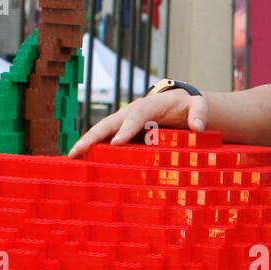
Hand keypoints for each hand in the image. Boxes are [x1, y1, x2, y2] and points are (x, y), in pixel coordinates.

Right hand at [67, 88, 209, 157]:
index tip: (117, 143)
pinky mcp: (122, 134)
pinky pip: (105, 142)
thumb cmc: (187, 106)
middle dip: (92, 137)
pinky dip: (93, 151)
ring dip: (86, 145)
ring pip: (101, 133)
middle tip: (77, 151)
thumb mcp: (197, 105)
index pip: (135, 117)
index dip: (126, 129)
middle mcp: (129, 113)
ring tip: (71, 159)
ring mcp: (123, 123)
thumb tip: (197, 128)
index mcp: (147, 107)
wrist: (178, 105)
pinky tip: (83, 165)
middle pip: (108, 124)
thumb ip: (199, 113)